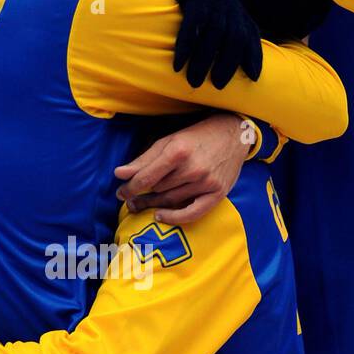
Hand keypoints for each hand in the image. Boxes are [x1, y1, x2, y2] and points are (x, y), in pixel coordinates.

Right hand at [115, 0, 262, 87]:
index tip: (255, 77)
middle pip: (235, 36)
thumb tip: (214, 40)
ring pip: (214, 34)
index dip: (254, 54)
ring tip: (195, 82)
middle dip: (229, 64)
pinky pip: (193, 24)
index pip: (250, 30)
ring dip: (204, 61)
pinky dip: (187, 46)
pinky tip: (178, 64)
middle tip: (219, 86)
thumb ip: (212, 13)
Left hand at [115, 115, 256, 223]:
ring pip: (171, 201)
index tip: (121, 192)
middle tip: (129, 201)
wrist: (234, 135)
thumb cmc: (198, 136)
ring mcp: (206, 183)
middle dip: (141, 196)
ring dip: (153, 205)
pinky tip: (160, 215)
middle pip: (158, 190)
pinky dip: (174, 218)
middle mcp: (193, 168)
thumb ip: (144, 159)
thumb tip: (119, 174)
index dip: (130, 187)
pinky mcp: (217, 193)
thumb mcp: (169, 141)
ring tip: (140, 206)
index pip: (146, 178)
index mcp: (178, 151)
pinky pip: (192, 213)